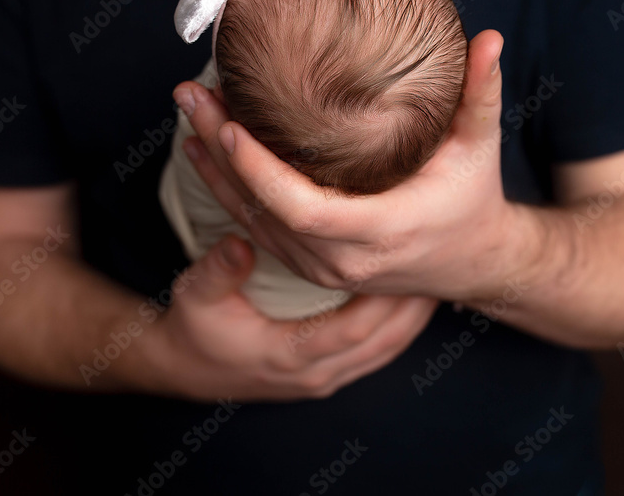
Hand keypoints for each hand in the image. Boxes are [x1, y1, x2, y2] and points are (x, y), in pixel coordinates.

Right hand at [145, 233, 438, 401]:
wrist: (184, 368)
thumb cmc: (194, 329)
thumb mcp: (196, 296)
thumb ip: (219, 271)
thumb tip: (238, 243)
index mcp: (289, 355)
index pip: (351, 332)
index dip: (384, 302)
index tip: (408, 268)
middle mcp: (314, 373)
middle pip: (382, 344)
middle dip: (413, 309)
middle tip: (439, 271)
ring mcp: (323, 378)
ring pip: (385, 353)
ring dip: (413, 321)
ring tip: (437, 285)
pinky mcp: (326, 375)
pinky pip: (376, 356)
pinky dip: (399, 333)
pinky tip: (413, 307)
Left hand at [173, 30, 526, 303]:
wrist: (471, 260)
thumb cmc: (472, 198)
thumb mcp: (480, 147)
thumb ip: (481, 95)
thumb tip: (489, 38)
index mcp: (383, 230)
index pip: (303, 208)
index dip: (259, 172)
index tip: (230, 124)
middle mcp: (346, 259)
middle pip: (263, 213)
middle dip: (221, 155)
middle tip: (192, 98)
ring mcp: (326, 269)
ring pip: (252, 226)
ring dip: (216, 172)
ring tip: (190, 118)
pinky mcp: (315, 268)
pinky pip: (259, 234)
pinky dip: (230, 194)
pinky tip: (208, 157)